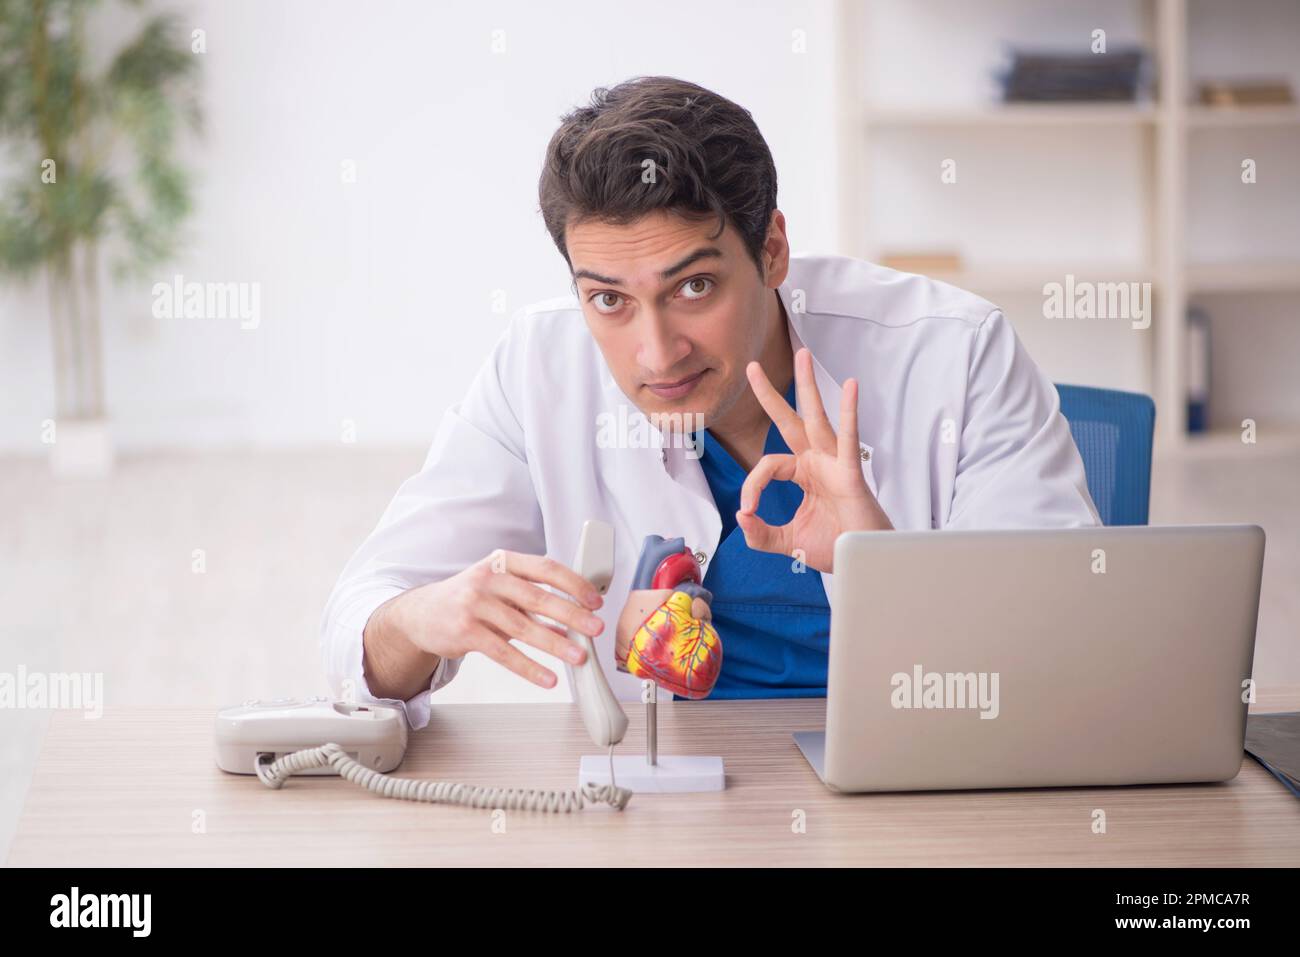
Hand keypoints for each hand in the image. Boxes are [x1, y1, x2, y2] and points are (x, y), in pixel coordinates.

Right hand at [370, 550, 605, 690]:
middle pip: (538, 597)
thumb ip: (532, 603)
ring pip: (522, 626)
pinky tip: (548, 678)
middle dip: (572, 615)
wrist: (420, 613)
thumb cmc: (469, 599)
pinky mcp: (464, 631)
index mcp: (503, 561)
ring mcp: (474, 604)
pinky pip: (503, 652)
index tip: (595, 601)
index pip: (545, 568)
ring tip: (578, 657)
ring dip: (555, 644)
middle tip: (595, 629)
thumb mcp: (499, 590)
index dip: (574, 584)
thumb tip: (571, 624)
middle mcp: (488, 578)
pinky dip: (529, 667)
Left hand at [736, 347, 891, 572]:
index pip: (767, 466)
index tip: (749, 512)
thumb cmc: (833, 546)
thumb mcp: (786, 543)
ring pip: (817, 419)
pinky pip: (849, 438)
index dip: (752, 486)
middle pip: (789, 420)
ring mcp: (834, 463)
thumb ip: (760, 534)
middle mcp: (816, 461)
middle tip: (751, 367)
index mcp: (802, 473)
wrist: (860, 562)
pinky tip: (850, 386)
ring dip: (808, 386)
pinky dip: (850, 412)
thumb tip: (741, 516)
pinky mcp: (851, 472)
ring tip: (802, 355)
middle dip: (770, 394)